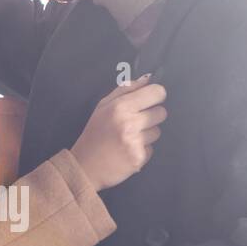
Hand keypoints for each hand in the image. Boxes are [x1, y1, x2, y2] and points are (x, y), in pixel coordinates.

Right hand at [71, 75, 166, 191]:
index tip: (150, 100)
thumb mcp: (103, 106)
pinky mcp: (139, 158)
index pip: (156, 92)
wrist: (85, 167)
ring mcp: (135, 142)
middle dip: (151, 116)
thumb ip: (126, 90)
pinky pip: (151, 148)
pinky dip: (142, 149)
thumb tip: (148, 78)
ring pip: (157, 131)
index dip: (155, 95)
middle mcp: (129, 123)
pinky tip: (128, 150)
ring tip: (129, 138)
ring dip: (146, 134)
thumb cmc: (94, 134)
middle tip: (136, 122)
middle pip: (161, 112)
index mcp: (120, 107)